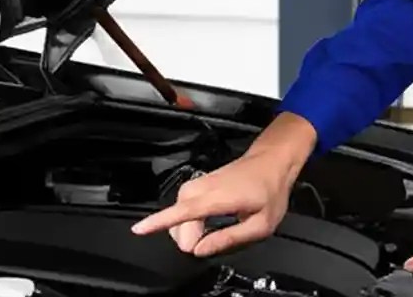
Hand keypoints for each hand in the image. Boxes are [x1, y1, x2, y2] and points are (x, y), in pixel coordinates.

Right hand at [130, 112, 314, 256]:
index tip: (140, 229)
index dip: (159, 222)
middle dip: (185, 237)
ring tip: (204, 238)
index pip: (182, 211)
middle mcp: (204, 188)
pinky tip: (200, 227)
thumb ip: (229, 238)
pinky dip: (187, 219)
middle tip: (206, 245)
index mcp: (218, 198)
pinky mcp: (200, 184)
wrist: (272, 161)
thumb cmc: (270, 191)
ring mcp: (200, 183)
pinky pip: (183, 205)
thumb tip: (200, 250)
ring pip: (178, 211)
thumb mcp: (260, 224)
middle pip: (177, 217)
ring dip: (185, 229)